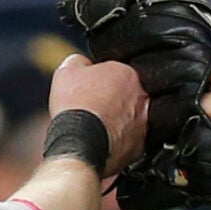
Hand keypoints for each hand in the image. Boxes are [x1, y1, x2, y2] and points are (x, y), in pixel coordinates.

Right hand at [47, 51, 147, 176]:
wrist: (80, 144)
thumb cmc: (76, 108)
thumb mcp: (67, 71)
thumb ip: (78, 61)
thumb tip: (81, 62)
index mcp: (127, 73)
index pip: (117, 73)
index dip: (102, 82)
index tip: (92, 90)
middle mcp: (141, 97)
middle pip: (126, 96)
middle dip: (112, 101)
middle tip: (94, 108)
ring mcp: (143, 123)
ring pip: (130, 119)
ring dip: (117, 121)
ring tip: (97, 126)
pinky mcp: (139, 147)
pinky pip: (129, 141)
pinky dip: (119, 141)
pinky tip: (103, 140)